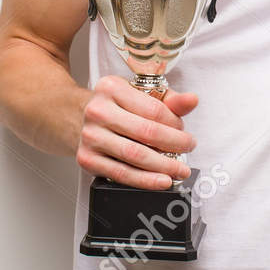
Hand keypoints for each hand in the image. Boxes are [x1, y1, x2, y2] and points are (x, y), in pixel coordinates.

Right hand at [75, 76, 197, 189]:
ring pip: (135, 156)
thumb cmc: (117, 106)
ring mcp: (90, 136)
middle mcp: (97, 111)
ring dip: (163, 166)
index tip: (184, 132)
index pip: (153, 110)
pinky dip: (145, 180)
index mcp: (111, 88)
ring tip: (180, 170)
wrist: (77, 117)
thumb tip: (192, 101)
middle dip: (174, 145)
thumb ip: (170, 100)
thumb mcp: (142, 95)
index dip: (175, 124)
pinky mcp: (86, 158)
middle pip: (146, 133)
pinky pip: (121, 173)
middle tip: (188, 150)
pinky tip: (161, 181)